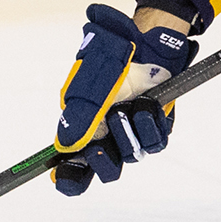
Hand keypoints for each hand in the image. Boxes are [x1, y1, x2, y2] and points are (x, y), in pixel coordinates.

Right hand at [52, 4, 197, 195]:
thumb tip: (66, 147)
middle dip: (103, 161)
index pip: (72, 166)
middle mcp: (106, 135)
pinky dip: (151, 123)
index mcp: (82, 128)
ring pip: (132, 155)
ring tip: (129, 106)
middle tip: (99, 148)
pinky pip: (155, 141)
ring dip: (129, 132)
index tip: (65, 179)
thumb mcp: (90, 85)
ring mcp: (131, 131)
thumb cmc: (110, 60)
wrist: (144, 42)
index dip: (69, 177)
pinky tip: (147, 104)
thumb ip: (80, 117)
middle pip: (104, 170)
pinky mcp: (154, 126)